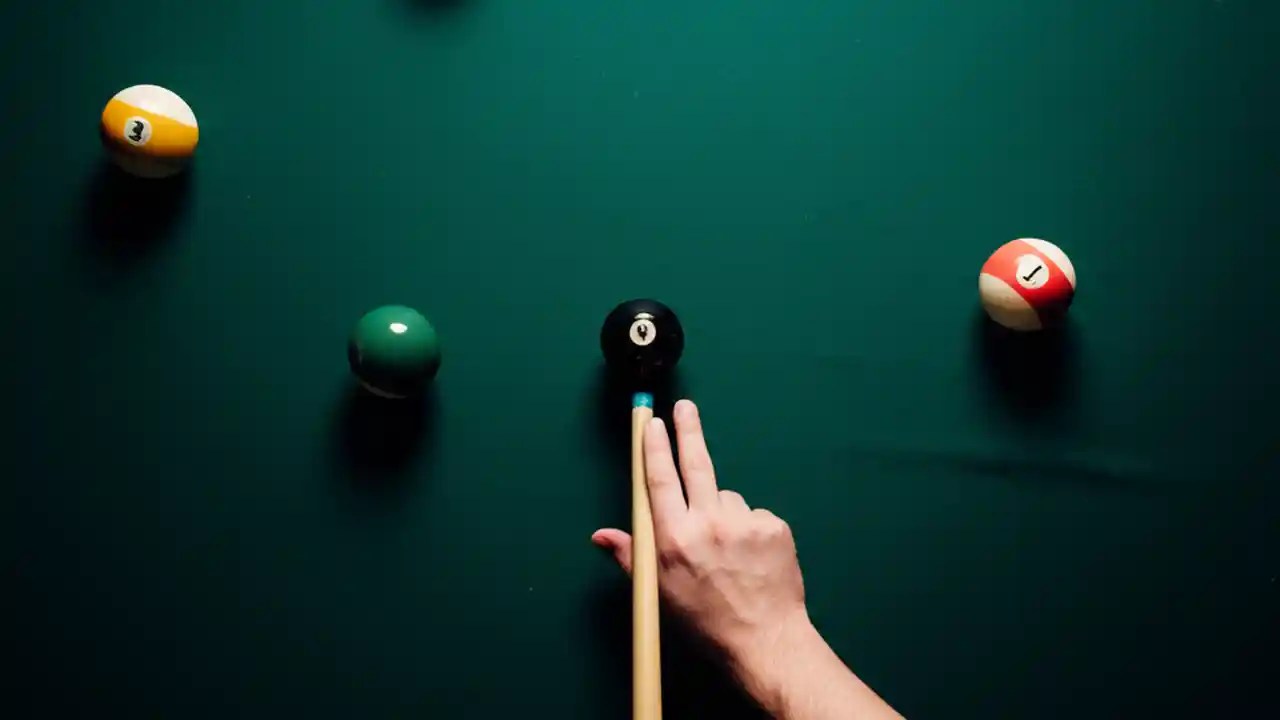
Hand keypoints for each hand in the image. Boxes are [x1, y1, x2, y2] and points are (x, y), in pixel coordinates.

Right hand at [591, 399, 809, 662]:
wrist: (765, 641)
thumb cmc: (706, 623)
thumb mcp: (659, 593)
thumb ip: (632, 556)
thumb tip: (600, 535)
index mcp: (675, 539)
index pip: (659, 481)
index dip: (652, 448)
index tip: (650, 423)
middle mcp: (707, 524)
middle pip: (695, 464)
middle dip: (687, 430)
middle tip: (685, 407)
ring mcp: (743, 523)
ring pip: (726, 498)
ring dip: (721, 511)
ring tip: (726, 551)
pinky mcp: (773, 526)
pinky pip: (753, 515)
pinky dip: (748, 528)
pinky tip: (749, 557)